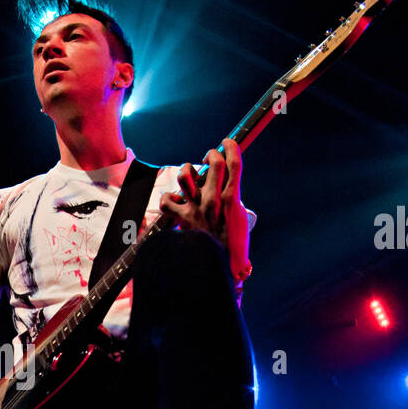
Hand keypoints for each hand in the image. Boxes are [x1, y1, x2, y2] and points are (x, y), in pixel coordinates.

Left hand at [158, 138, 249, 277]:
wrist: (218, 266)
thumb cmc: (232, 248)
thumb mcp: (240, 221)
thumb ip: (233, 203)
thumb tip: (229, 193)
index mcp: (233, 199)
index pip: (234, 164)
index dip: (231, 148)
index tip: (227, 142)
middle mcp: (214, 200)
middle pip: (213, 163)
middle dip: (212, 154)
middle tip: (210, 156)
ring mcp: (196, 207)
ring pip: (186, 176)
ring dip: (187, 172)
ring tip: (190, 177)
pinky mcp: (182, 218)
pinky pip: (167, 201)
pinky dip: (168, 199)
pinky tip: (173, 202)